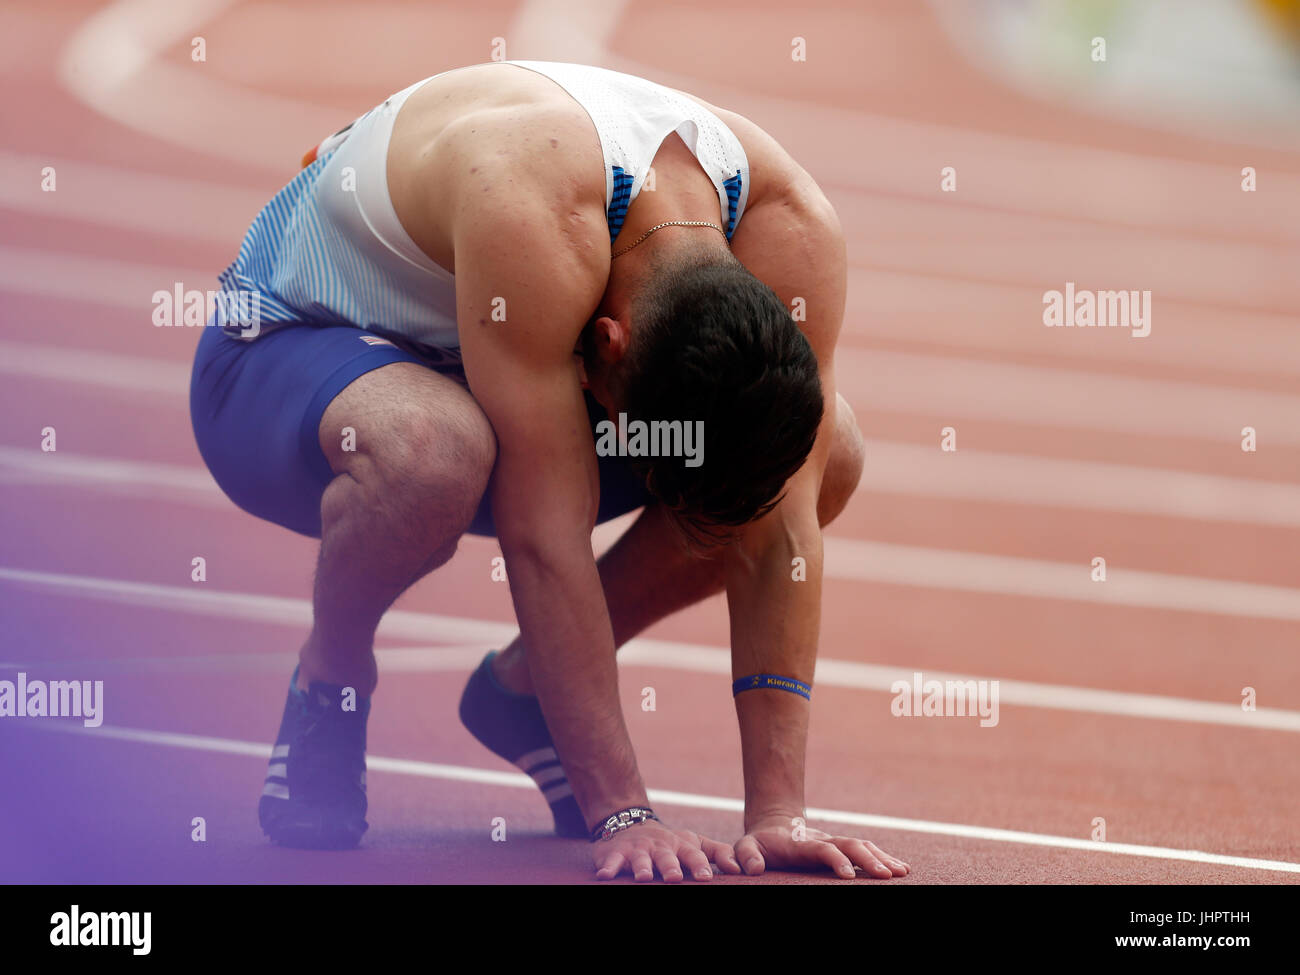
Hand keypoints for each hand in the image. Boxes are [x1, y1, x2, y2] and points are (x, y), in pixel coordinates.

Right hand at [592, 820, 742, 881]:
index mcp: (681, 845)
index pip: (693, 855)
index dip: (699, 865)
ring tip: (643, 877)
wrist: (630, 824)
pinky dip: (608, 868)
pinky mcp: (615, 854)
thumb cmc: (670, 843)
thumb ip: (718, 853)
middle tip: (674, 877)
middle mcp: (660, 846)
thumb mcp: (694, 843)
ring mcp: (637, 850)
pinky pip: (611, 861)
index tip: (706, 877)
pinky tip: (605, 876)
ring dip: (641, 867)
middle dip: (670, 867)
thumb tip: (741, 868)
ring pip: (639, 859)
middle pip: (666, 857)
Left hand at [736, 816, 909, 878]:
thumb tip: (754, 868)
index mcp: (801, 844)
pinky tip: (901, 869)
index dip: (836, 860)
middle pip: (850, 845)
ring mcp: (834, 842)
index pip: (822, 849)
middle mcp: (822, 840)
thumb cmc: (759, 843)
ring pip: (862, 846)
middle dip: (869, 859)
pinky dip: (883, 857)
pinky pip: (866, 850)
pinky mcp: (842, 848)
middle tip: (887, 876)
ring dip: (882, 858)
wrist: (773, 824)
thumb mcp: (745, 847)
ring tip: (902, 872)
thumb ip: (745, 855)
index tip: (849, 875)